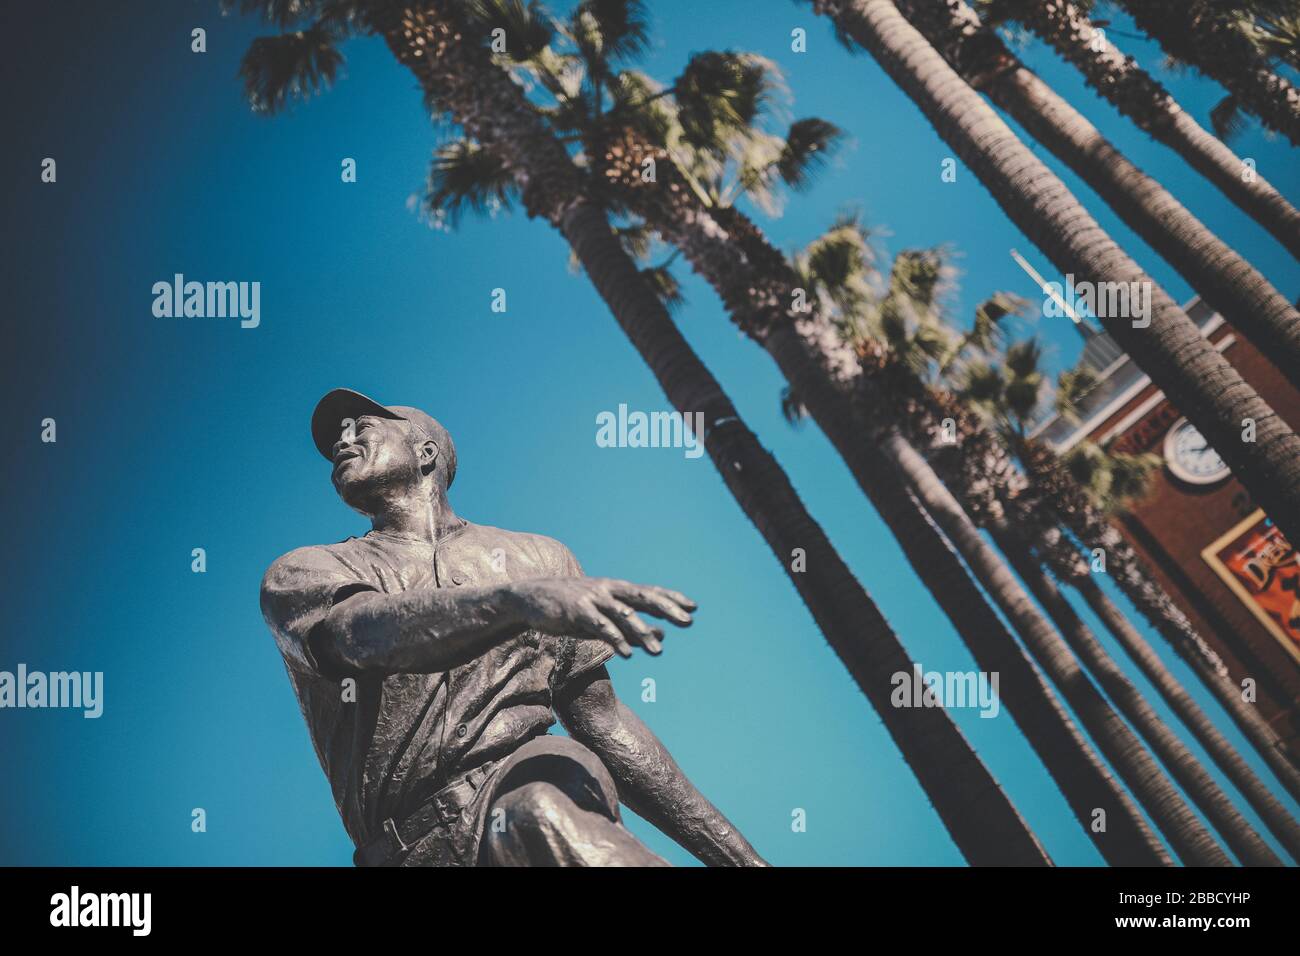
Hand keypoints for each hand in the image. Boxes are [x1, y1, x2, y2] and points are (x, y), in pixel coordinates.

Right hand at [510, 577, 696, 656]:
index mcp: (616, 589)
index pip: (649, 592)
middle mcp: (608, 590)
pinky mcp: (578, 611)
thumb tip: (661, 636)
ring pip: (623, 614)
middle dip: (667, 609)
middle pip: (642, 598)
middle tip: (688, 622)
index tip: (694, 608)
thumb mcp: (603, 618)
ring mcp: (593, 598)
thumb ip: (630, 628)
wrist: (531, 599)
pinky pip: (601, 626)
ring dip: (642, 633)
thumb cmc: (571, 609)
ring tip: (657, 651)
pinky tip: (627, 654)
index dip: (671, 599)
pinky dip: (615, 639)